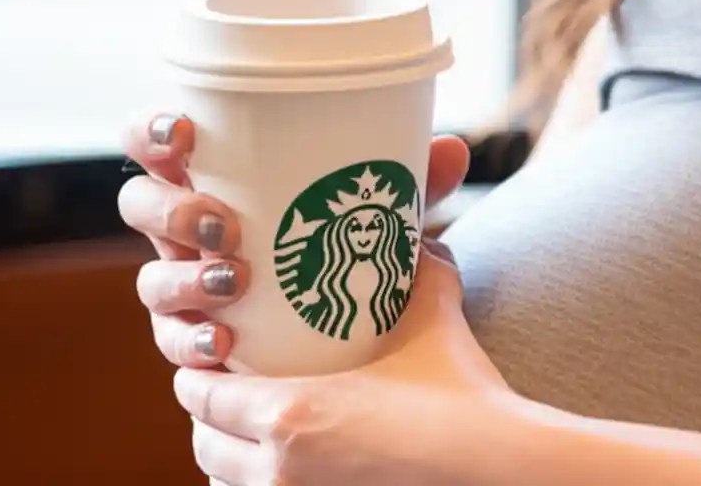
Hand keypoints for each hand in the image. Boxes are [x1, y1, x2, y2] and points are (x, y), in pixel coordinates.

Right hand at [117, 112, 472, 366]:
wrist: (342, 338)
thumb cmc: (343, 250)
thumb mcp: (371, 214)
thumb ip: (406, 183)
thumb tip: (454, 149)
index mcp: (211, 179)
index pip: (154, 142)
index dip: (152, 132)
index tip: (188, 132)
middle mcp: (184, 231)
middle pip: (138, 204)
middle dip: (168, 210)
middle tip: (221, 222)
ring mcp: (183, 288)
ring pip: (150, 281)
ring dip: (184, 280)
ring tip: (234, 283)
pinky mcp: (194, 340)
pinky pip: (175, 344)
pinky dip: (194, 342)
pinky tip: (223, 344)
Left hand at [173, 241, 514, 485]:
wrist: (502, 471)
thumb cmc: (464, 399)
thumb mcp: (433, 322)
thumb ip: (420, 273)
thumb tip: (421, 238)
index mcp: (286, 414)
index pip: (201, 396)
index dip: (199, 379)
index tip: (209, 364)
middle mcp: (278, 470)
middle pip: (205, 447)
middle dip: (211, 422)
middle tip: (230, 400)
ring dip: (232, 464)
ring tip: (255, 444)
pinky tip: (288, 477)